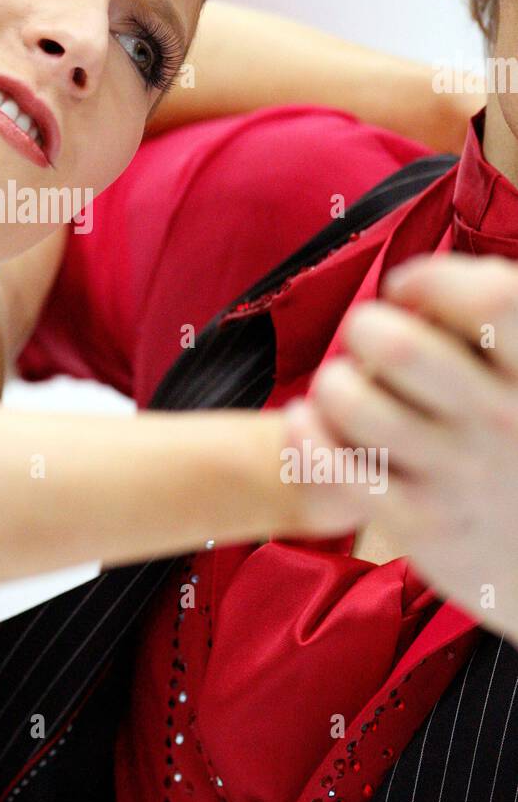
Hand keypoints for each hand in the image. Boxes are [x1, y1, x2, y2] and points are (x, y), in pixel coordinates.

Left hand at [303, 253, 517, 642]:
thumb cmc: (512, 438)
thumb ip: (488, 320)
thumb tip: (412, 287)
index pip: (492, 298)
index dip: (431, 278)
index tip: (409, 291)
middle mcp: (501, 421)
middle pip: (399, 345)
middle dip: (366, 329)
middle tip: (370, 346)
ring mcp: (457, 475)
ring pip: (353, 401)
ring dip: (333, 384)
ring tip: (342, 392)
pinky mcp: (417, 523)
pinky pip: (331, 469)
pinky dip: (305, 436)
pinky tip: (309, 425)